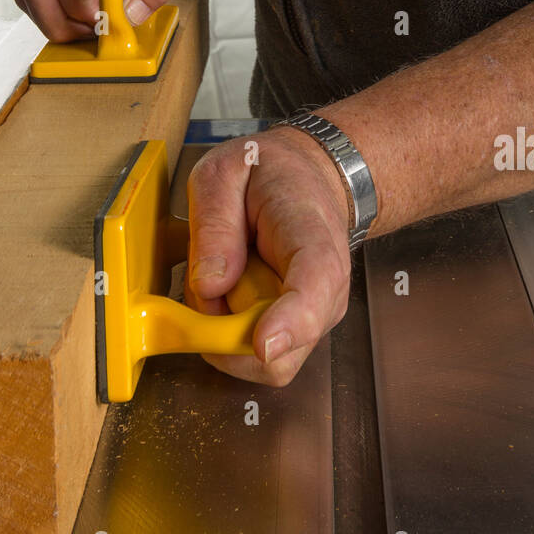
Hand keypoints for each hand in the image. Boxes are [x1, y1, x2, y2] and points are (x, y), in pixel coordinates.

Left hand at [184, 124, 351, 384]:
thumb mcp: (225, 172)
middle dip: (226, 330)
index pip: (316, 286)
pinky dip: (226, 329)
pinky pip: (250, 354)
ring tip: (221, 271)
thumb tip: (210, 286)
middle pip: (283, 350)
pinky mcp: (295, 333)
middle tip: (207, 274)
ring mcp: (314, 317)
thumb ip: (215, 223)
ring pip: (260, 361)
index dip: (292, 322)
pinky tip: (230, 287)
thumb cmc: (270, 173)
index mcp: (312, 236)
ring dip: (222, 328)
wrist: (308, 177)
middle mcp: (326, 289)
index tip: (262, 343)